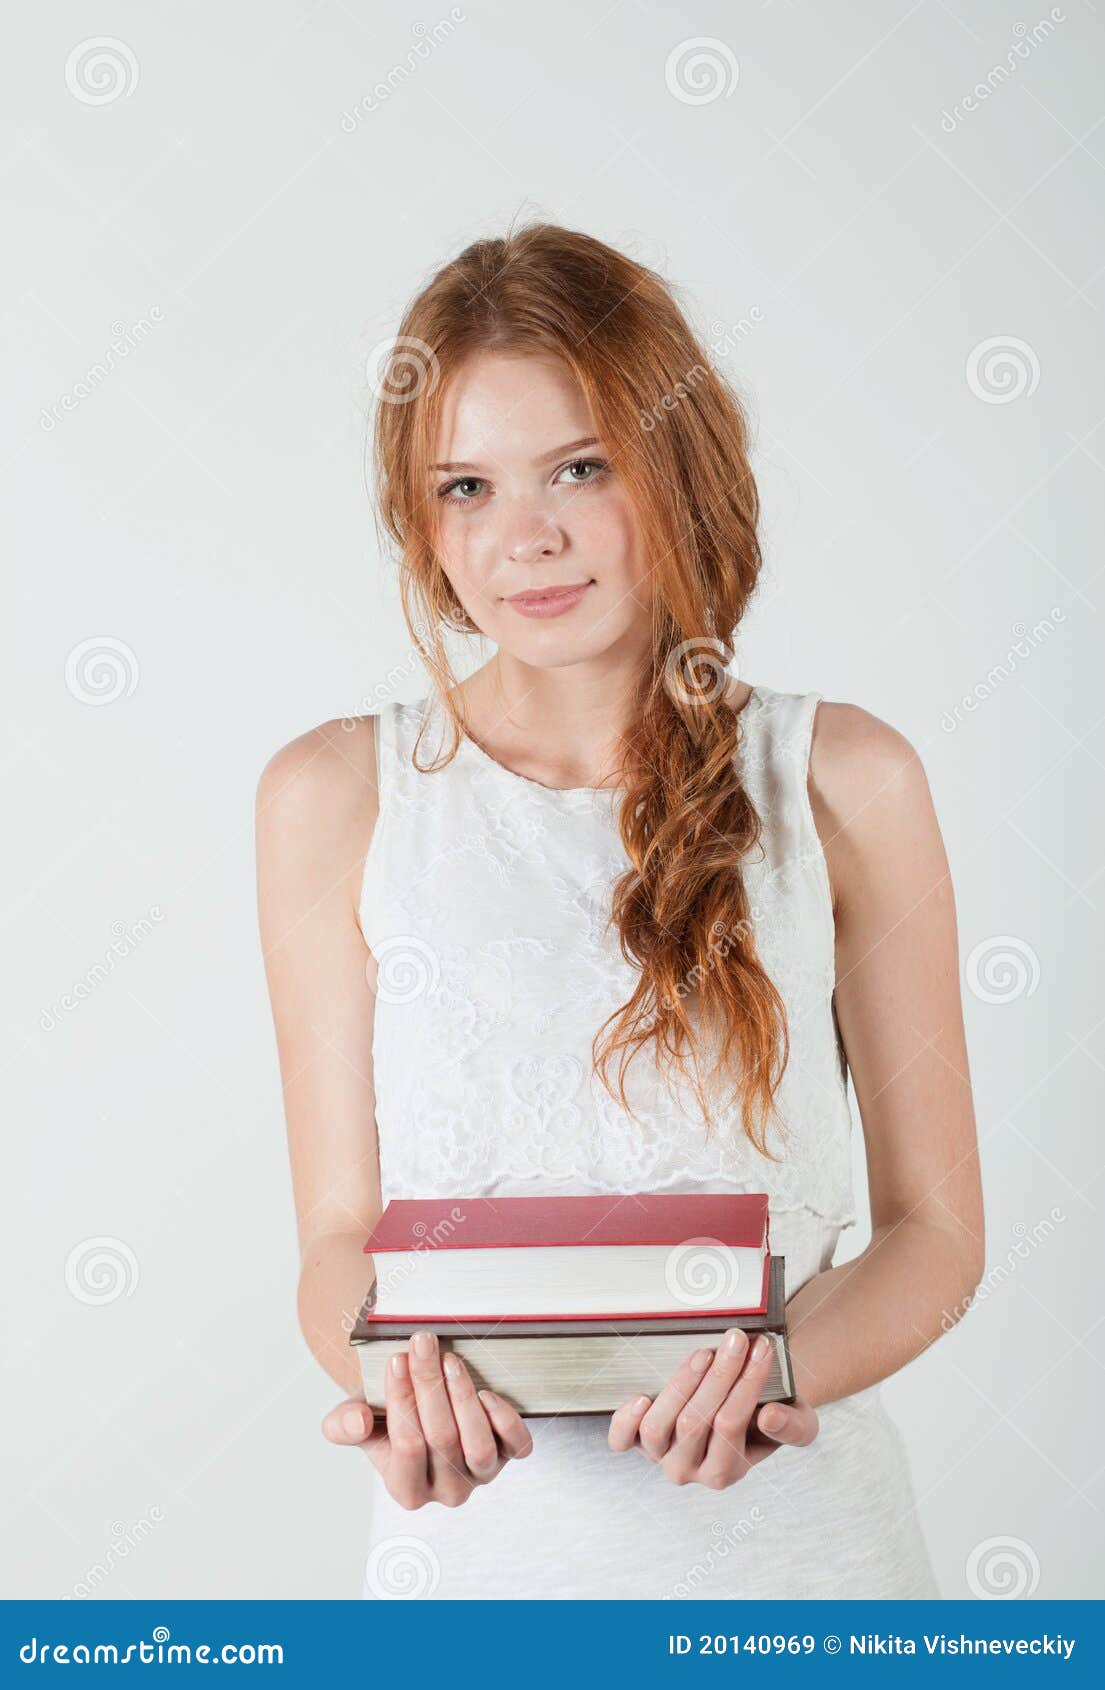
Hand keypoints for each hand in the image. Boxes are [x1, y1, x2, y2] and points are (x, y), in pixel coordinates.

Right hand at [323, 1329, 532, 1508]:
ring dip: (463, 1396)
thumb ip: (344, 1424)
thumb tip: (356, 1420)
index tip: (396, 1358)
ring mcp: (480, 1476)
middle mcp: (446, 1491)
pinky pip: (517, 1445)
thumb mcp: (354, 1419)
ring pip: (477, 1445)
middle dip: (429, 1384)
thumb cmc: (385, 1419)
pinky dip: (504, 1418)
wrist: (416, 1412)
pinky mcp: (508, 1458)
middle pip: (442, 1439)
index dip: (402, 1400)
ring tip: (449, 1360)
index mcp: (407, 1489)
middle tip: (422, 1343)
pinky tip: (486, 1391)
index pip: (407, 1446)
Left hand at [607, 1328, 817, 1487]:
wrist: (742, 1411)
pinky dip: (627, 1420)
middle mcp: (688, 1469)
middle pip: (695, 1422)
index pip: (731, 1426)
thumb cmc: (768, 1415)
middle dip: (720, 1375)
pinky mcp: (636, 1440)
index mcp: (725, 1472)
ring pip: (658, 1427)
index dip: (746, 1384)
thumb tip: (768, 1417)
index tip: (761, 1348)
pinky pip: (621, 1439)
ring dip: (681, 1385)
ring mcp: (658, 1455)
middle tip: (736, 1339)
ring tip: (704, 1353)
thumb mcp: (798, 1424)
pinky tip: (641, 1396)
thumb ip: (792, 1427)